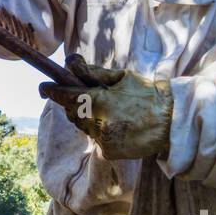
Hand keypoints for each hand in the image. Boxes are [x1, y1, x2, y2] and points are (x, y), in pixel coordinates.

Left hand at [40, 54, 173, 159]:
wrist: (171, 122)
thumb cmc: (145, 94)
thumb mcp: (120, 77)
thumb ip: (92, 72)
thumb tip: (68, 63)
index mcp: (98, 100)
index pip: (64, 96)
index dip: (52, 91)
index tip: (44, 87)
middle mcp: (96, 122)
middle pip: (71, 112)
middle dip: (73, 103)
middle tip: (87, 95)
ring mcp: (101, 139)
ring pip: (82, 126)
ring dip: (88, 117)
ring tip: (109, 110)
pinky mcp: (108, 152)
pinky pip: (95, 138)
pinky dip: (100, 130)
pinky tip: (117, 124)